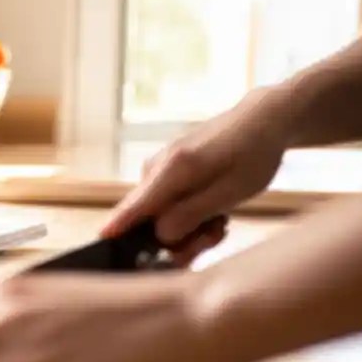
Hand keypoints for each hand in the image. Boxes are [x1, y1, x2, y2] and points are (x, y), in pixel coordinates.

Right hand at [102, 91, 290, 265]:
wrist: (260, 121)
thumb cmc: (252, 154)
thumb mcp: (231, 191)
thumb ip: (193, 213)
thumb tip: (160, 235)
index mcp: (172, 168)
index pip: (136, 205)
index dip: (118, 227)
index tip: (101, 239)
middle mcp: (156, 167)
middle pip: (149, 221)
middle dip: (181, 239)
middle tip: (215, 237)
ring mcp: (157, 170)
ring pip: (160, 218)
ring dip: (190, 230)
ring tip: (221, 224)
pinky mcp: (164, 174)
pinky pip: (167, 207)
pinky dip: (189, 217)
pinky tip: (214, 214)